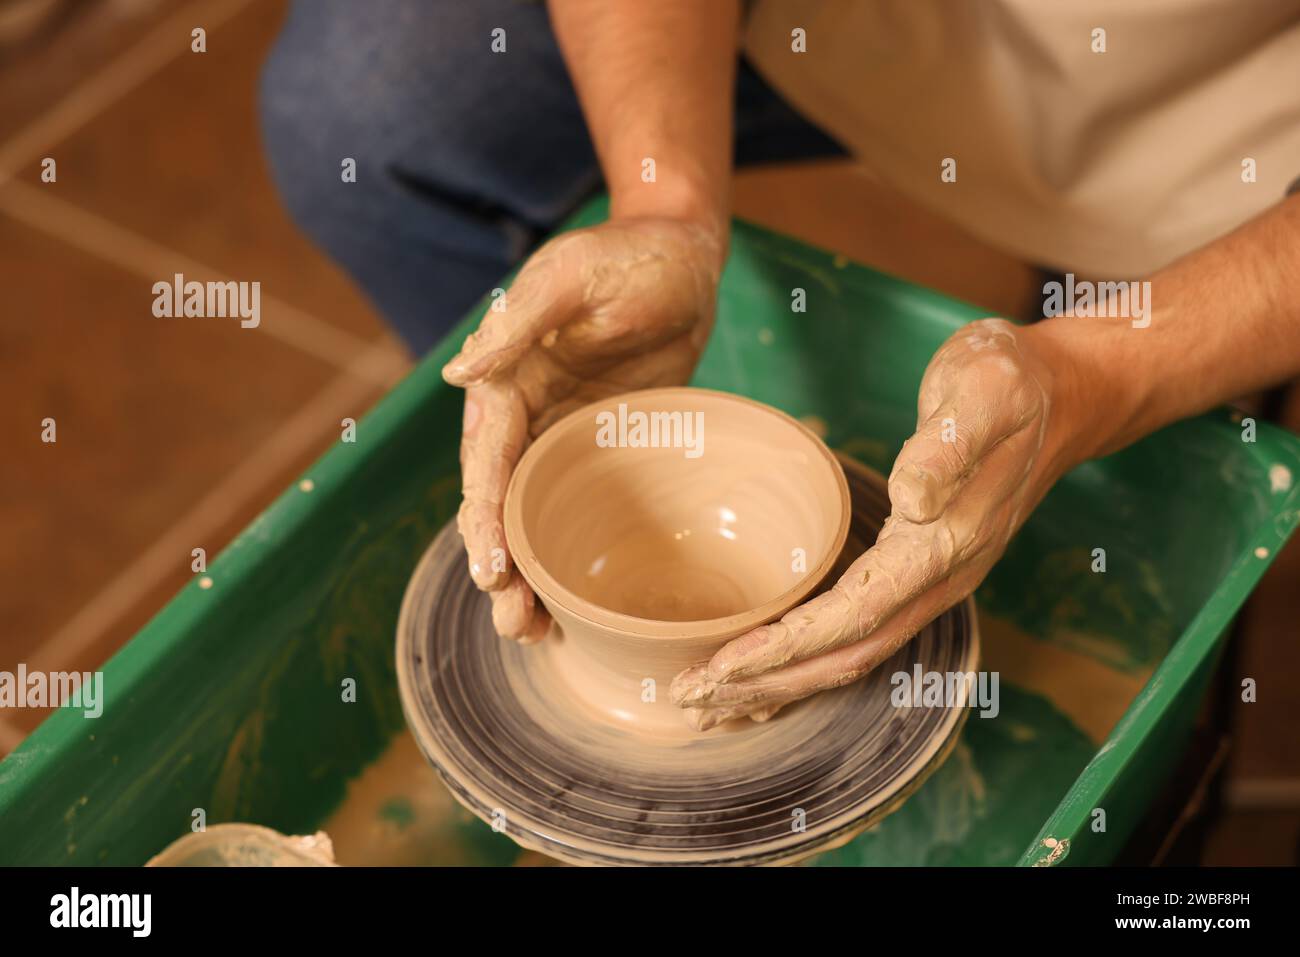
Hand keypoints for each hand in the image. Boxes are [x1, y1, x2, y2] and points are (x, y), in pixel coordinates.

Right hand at [442, 217, 724, 642]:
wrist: (680, 257)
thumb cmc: (625, 259)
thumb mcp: (569, 279)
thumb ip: (518, 325)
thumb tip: (460, 375)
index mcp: (505, 384)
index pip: (487, 463)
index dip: (486, 521)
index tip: (495, 572)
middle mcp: (524, 421)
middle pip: (501, 506)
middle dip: (500, 567)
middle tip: (517, 623)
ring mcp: (562, 441)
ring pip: (533, 520)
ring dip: (529, 576)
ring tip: (535, 634)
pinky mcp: (602, 451)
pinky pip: (579, 512)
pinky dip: (570, 556)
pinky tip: (576, 605)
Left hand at [670, 318, 1093, 729]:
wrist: (1062, 396)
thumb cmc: (1009, 384)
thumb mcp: (984, 391)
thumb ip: (949, 443)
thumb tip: (911, 495)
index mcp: (945, 545)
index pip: (854, 617)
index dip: (786, 648)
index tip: (721, 668)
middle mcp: (939, 580)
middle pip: (844, 658)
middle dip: (767, 684)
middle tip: (690, 700)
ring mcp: (932, 583)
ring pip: (850, 657)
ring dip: (780, 685)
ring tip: (712, 704)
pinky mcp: (919, 573)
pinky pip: (858, 636)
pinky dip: (806, 665)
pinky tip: (767, 676)